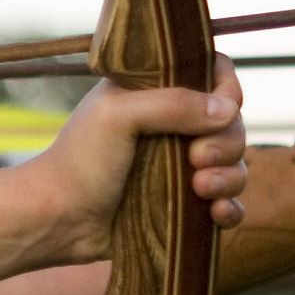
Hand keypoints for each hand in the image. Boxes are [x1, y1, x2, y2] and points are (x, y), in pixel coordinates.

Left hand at [25, 55, 247, 264]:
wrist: (58, 219)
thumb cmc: (79, 161)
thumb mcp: (117, 115)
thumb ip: (172, 104)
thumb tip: (227, 109)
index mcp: (156, 93)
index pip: (212, 75)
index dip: (227, 89)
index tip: (222, 107)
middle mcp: (173, 127)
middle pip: (231, 123)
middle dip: (227, 141)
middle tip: (196, 157)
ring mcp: (181, 167)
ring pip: (235, 164)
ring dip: (230, 175)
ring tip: (200, 187)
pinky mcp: (184, 205)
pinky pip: (228, 203)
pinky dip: (231, 208)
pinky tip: (217, 213)